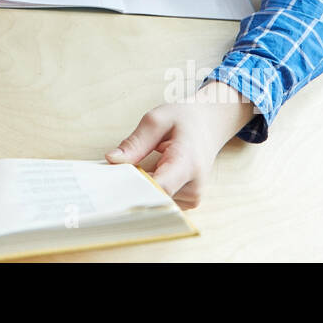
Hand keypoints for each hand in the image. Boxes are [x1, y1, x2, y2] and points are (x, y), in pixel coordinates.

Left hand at [105, 81, 255, 208]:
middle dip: (132, 188)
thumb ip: (135, 142)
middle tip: (115, 172)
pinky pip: (161, 202)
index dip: (135, 188)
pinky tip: (149, 175)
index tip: (114, 182)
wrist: (209, 125)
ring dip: (140, 188)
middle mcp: (194, 186)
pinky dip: (149, 191)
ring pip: (155, 202)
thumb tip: (112, 160)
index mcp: (187, 162)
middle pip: (154, 198)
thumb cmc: (184, 120)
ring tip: (141, 166)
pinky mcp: (188, 202)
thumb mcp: (157, 120)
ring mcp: (193, 197)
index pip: (161, 187)